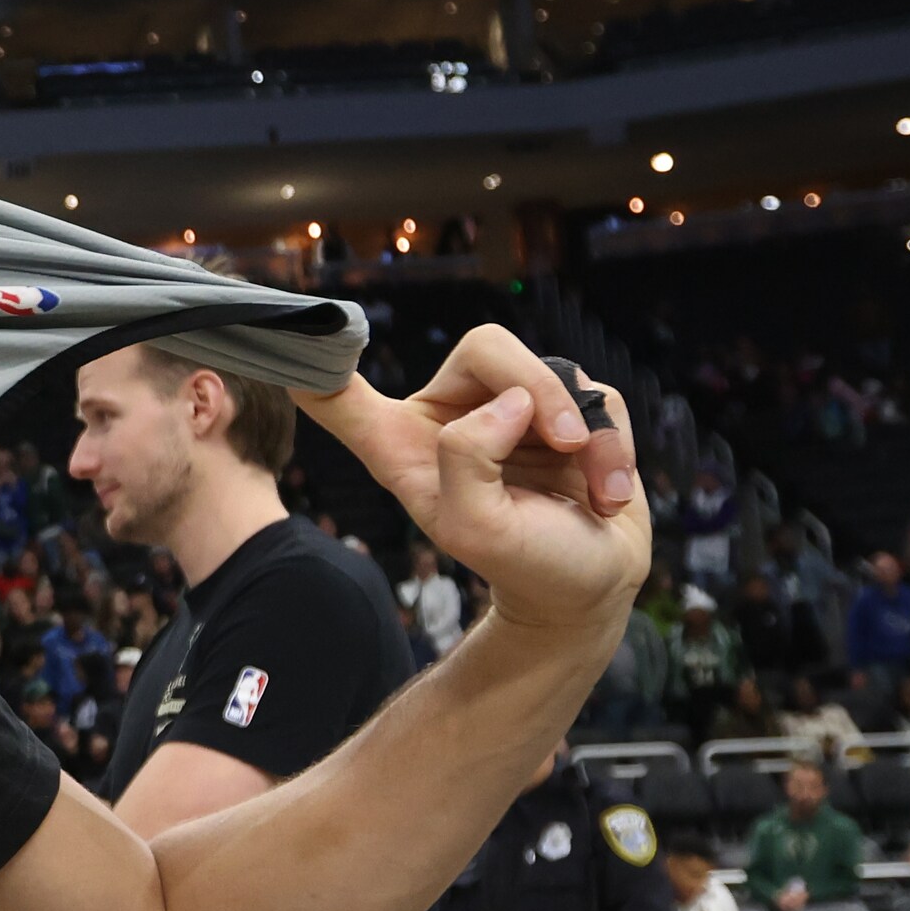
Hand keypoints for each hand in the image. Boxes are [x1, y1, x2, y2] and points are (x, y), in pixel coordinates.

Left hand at [307, 331, 648, 640]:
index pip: (340, 393)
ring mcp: (512, 408)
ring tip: (591, 493)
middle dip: (537, 385)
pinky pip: (597, 396)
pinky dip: (613, 448)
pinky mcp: (566, 410)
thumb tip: (506, 400)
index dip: (314, 358)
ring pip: (550, 368)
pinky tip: (607, 494)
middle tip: (566, 440)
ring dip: (583, 432)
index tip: (296, 324)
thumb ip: (468, 459)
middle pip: (487, 346)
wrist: (589, 586)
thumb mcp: (474, 526)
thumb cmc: (523, 564)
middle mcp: (453, 415)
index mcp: (403, 443)